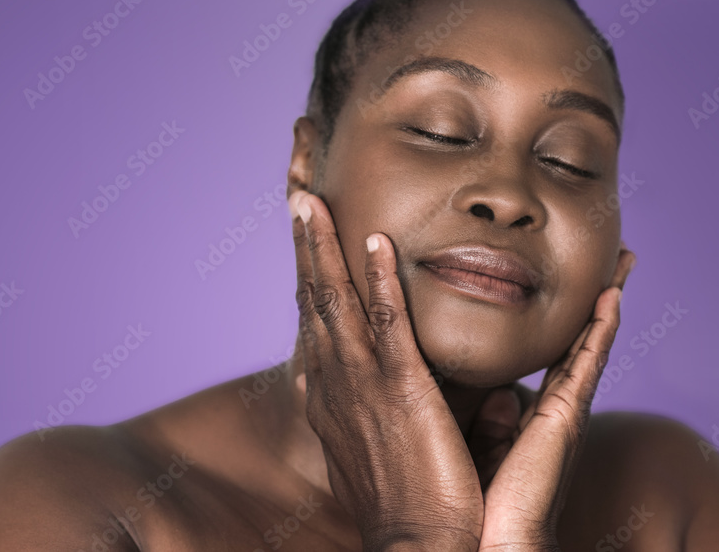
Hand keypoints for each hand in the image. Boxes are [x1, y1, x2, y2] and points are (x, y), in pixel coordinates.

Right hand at [291, 190, 483, 551]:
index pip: (315, 328)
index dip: (308, 282)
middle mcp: (336, 386)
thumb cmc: (404, 508)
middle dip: (307, 249)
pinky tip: (375, 240)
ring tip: (314, 204)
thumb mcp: (369, 455)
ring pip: (337, 303)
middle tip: (299, 202)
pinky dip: (377, 279)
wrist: (418, 548)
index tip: (306, 247)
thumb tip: (369, 394)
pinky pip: (386, 323)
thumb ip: (368, 416)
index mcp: (331, 401)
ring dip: (325, 248)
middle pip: (316, 304)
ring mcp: (364, 385)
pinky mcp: (401, 390)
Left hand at [473, 244, 636, 550]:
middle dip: (599, 300)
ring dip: (609, 302)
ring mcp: (564, 411)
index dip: (565, 317)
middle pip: (580, 340)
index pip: (548, 351)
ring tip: (624, 262)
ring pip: (590, 343)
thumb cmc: (464, 500)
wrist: (476, 542)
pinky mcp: (564, 419)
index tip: (575, 282)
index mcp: (529, 410)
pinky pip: (586, 363)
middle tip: (616, 258)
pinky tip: (610, 297)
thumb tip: (488, 390)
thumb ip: (474, 410)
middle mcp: (554, 407)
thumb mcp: (462, 437)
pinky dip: (601, 329)